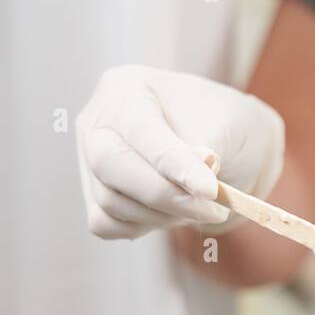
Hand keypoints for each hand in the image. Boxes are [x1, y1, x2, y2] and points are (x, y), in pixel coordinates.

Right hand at [76, 65, 284, 239]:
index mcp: (126, 88)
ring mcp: (88, 160)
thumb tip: (195, 182)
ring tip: (201, 207)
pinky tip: (173, 214)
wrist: (223, 149)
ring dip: (164, 215)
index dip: (174, 164)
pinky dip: (143, 226)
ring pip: (111, 202)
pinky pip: (106, 224)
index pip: (140, 129)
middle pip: (109, 165)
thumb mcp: (226, 128)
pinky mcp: (93, 196)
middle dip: (166, 196)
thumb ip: (205, 154)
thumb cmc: (223, 128)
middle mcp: (97, 121)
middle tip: (213, 209)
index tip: (210, 190)